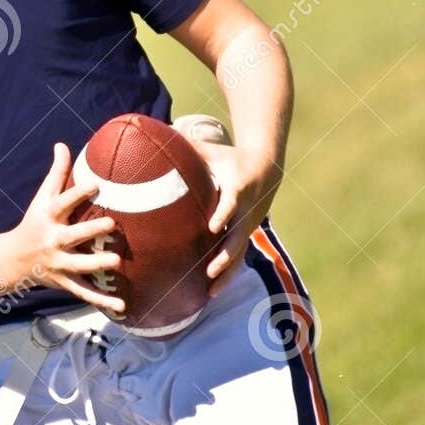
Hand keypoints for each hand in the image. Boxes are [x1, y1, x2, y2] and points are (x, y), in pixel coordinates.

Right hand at [9, 143, 124, 313]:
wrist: (13, 260)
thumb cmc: (34, 222)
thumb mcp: (41, 198)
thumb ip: (56, 173)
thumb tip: (62, 144)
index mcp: (49, 217)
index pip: (63, 203)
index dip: (78, 193)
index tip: (96, 184)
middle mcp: (53, 240)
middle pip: (72, 235)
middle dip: (91, 231)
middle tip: (111, 224)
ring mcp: (59, 263)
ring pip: (79, 266)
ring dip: (97, 265)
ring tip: (116, 262)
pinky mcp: (66, 281)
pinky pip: (85, 292)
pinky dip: (103, 301)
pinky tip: (123, 307)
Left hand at [188, 139, 281, 297]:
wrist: (266, 166)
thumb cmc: (229, 157)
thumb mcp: (211, 150)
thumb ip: (186, 146)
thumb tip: (157, 132)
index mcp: (237, 186)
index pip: (231, 201)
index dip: (223, 213)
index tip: (212, 226)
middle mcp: (245, 210)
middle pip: (237, 235)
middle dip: (225, 254)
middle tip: (209, 269)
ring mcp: (247, 224)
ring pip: (239, 253)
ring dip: (226, 272)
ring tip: (210, 291)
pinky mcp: (245, 233)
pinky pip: (237, 256)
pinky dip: (227, 273)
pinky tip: (211, 291)